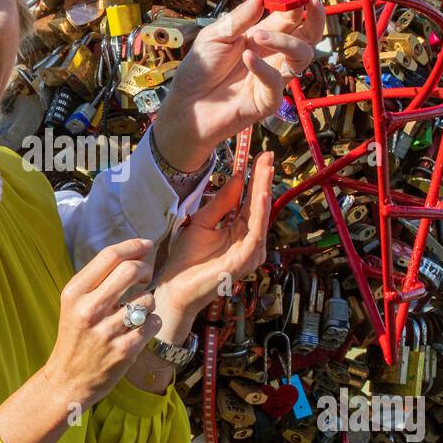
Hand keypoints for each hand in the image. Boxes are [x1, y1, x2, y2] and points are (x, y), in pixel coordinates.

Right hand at [41, 239, 162, 409]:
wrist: (68, 380)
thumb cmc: (76, 335)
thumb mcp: (75, 303)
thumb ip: (99, 279)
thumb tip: (135, 252)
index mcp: (74, 292)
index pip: (109, 256)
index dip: (133, 246)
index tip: (146, 245)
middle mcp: (88, 309)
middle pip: (130, 271)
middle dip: (145, 269)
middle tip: (145, 277)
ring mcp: (106, 332)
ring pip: (146, 299)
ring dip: (148, 302)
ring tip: (137, 311)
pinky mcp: (123, 351)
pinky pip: (152, 323)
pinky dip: (152, 323)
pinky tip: (140, 328)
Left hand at [153, 0, 324, 170]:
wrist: (184, 105)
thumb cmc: (199, 70)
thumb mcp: (214, 36)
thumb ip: (240, 17)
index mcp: (262, 36)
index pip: (290, 17)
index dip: (297, 2)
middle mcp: (272, 56)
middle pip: (308, 36)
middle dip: (314, 18)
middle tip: (307, 2)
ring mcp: (272, 78)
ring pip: (302, 57)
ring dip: (286, 41)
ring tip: (258, 36)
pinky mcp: (266, 101)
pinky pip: (277, 83)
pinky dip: (264, 68)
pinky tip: (247, 58)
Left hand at [153, 150, 275, 333]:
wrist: (174, 287)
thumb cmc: (187, 260)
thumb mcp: (202, 222)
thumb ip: (221, 202)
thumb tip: (237, 178)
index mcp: (239, 232)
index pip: (250, 201)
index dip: (256, 179)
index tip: (259, 156)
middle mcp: (249, 242)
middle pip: (259, 206)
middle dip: (264, 180)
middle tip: (268, 156)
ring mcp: (249, 252)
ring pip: (260, 217)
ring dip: (263, 191)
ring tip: (266, 169)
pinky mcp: (244, 260)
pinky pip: (255, 233)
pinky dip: (258, 212)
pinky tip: (259, 195)